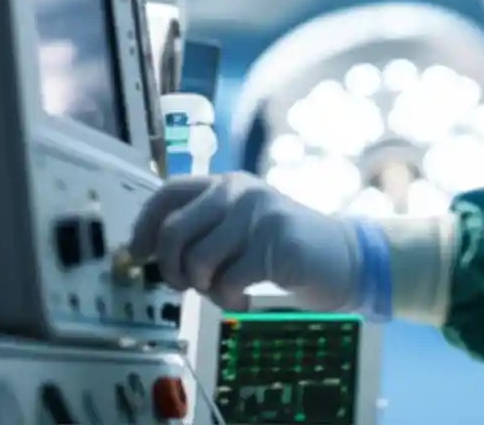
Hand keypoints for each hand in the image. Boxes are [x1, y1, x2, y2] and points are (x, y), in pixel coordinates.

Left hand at [128, 173, 363, 311]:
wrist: (346, 257)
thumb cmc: (287, 249)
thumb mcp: (243, 227)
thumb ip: (205, 230)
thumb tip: (151, 253)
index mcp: (226, 183)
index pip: (168, 192)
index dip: (143, 226)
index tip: (137, 254)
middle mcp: (239, 192)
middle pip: (174, 230)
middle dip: (171, 268)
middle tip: (185, 286)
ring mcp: (259, 214)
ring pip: (198, 260)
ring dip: (205, 288)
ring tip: (225, 291)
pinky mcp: (276, 243)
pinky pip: (228, 281)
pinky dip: (229, 300)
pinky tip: (244, 299)